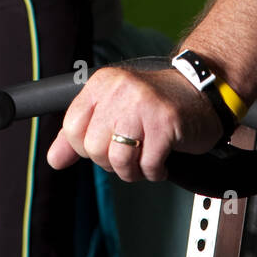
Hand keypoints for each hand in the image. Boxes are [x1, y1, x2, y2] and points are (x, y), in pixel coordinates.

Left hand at [47, 65, 222, 181]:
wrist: (202, 94)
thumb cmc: (157, 105)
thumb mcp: (113, 110)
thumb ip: (80, 135)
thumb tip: (54, 160)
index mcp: (102, 84)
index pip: (71, 128)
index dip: (85, 148)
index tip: (105, 145)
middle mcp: (120, 90)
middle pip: (93, 148)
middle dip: (111, 162)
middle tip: (130, 152)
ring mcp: (144, 105)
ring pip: (118, 160)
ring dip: (133, 170)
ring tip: (145, 158)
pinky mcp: (166, 123)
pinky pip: (148, 166)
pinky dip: (155, 172)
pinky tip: (162, 160)